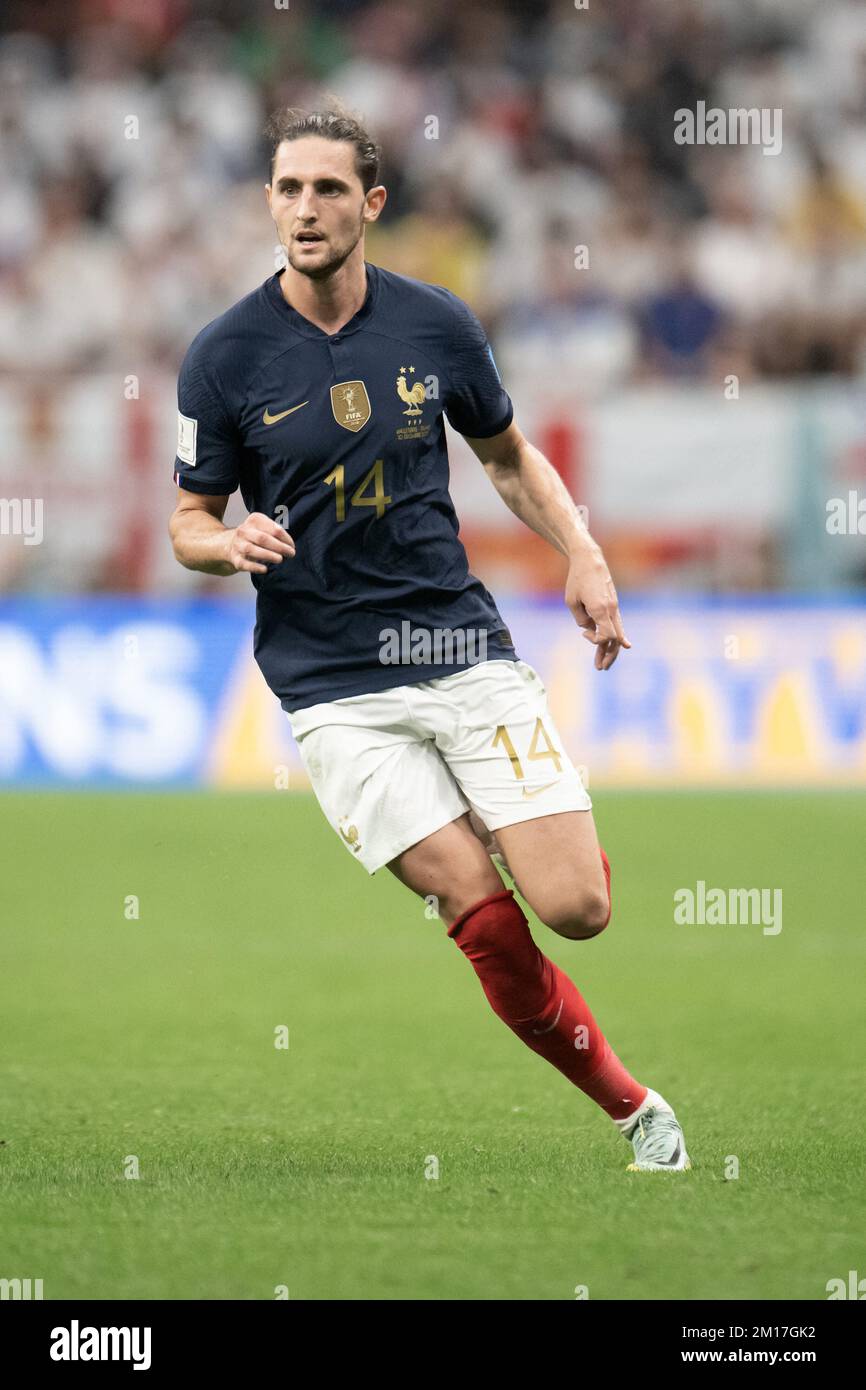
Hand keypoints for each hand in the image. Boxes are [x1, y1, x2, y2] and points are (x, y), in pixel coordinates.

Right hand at [226, 513, 294, 574]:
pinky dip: (255, 567)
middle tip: (291, 554)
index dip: (286, 539)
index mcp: (254, 520)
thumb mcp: (265, 528)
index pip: (273, 529)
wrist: (231, 543)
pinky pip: (244, 564)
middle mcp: (243, 531)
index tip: (292, 546)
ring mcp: (238, 545)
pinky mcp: (235, 559)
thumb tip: (289, 545)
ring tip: (280, 559)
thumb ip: (277, 533)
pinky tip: (265, 569)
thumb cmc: (255, 536)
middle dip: (279, 547)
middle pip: (262, 538)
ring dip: (268, 555)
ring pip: (251, 550)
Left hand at [565, 553, 630, 670]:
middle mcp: (611, 609)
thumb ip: (580, 619)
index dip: (594, 641)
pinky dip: (616, 637)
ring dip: (612, 650)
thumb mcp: (571, 601)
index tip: (584, 633)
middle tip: (600, 668)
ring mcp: (614, 607)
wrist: (590, 560)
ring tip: (604, 664)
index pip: (606, 636)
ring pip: (618, 634)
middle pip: (615, 639)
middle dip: (609, 655)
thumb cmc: (577, 579)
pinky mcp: (613, 605)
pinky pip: (617, 625)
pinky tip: (622, 646)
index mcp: (601, 609)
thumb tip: (588, 629)